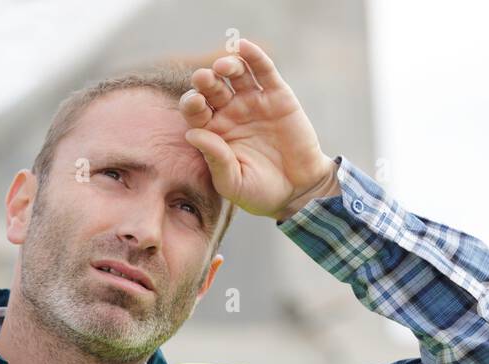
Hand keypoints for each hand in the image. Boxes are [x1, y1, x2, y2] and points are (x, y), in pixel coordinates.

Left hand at [180, 38, 334, 220]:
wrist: (297, 191)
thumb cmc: (259, 192)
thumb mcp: (232, 183)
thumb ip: (215, 159)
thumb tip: (192, 134)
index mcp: (213, 132)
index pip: (196, 111)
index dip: (192, 103)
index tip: (195, 104)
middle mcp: (230, 112)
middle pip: (212, 88)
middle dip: (205, 81)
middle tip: (203, 79)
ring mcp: (253, 101)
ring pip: (236, 75)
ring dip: (227, 66)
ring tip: (223, 67)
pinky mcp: (277, 95)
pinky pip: (263, 71)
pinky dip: (254, 57)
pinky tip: (244, 46)